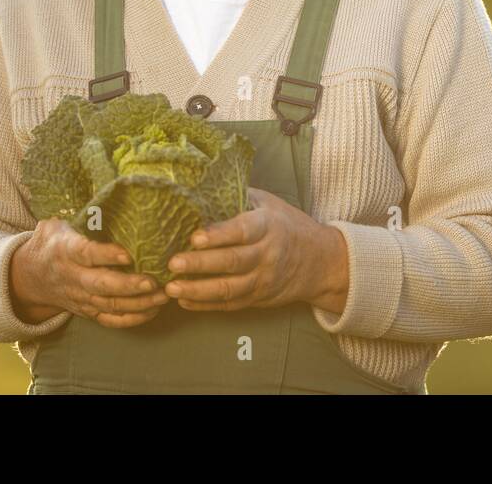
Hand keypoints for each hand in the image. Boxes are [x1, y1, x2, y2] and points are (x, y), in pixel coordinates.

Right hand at [10, 218, 170, 327]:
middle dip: (129, 286)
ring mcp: (81, 298)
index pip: (87, 254)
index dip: (107, 255)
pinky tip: (154, 310)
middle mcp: (74, 277)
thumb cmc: (53, 243)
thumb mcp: (57, 225)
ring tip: (164, 295)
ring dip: (139, 303)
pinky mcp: (88, 311)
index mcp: (66, 252)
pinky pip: (111, 320)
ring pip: (110, 305)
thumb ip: (79, 216)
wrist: (30, 277)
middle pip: (101, 285)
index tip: (128, 255)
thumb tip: (108, 194)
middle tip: (154, 282)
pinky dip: (133, 319)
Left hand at [163, 188, 349, 312]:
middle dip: (200, 264)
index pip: (243, 231)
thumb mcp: (270, 204)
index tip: (194, 237)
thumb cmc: (287, 225)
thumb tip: (202, 186)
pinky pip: (230, 305)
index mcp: (269, 226)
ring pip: (229, 289)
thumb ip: (240, 198)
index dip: (219, 235)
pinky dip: (205, 305)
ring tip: (171, 288)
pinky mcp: (258, 298)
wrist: (320, 261)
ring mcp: (263, 280)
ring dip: (198, 290)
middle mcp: (267, 254)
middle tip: (172, 263)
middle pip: (232, 262)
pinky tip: (184, 301)